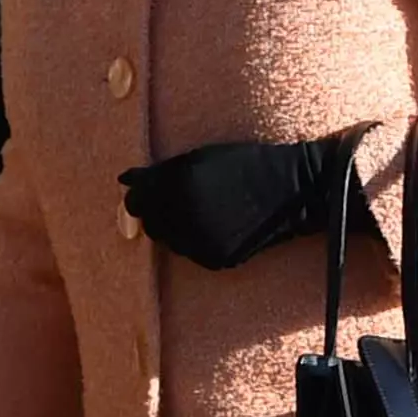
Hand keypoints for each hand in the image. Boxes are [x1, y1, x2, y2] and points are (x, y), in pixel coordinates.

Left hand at [120, 129, 361, 268]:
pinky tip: (216, 225)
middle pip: (149, 223)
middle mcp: (186, 216)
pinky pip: (190, 252)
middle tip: (178, 202)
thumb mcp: (201, 157)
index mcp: (178, 185)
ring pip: (168, 241)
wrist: (293, 190)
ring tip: (202, 212)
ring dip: (175, 228)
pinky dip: (195, 241)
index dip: (141, 195)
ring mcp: (201, 241)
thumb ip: (160, 171)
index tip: (148, 191)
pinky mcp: (215, 259)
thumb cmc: (245, 164)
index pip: (136, 199)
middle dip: (157, 213)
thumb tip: (124, 179)